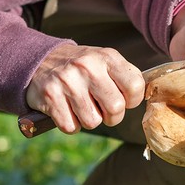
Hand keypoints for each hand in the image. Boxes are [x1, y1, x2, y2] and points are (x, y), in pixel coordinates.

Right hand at [25, 43, 145, 133]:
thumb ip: (124, 77)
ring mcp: (67, 81)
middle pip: (115, 109)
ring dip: (88, 120)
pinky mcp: (50, 96)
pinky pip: (71, 127)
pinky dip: (70, 124)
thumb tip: (144, 98)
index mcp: (107, 57)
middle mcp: (88, 66)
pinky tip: (67, 110)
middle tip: (102, 110)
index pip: (135, 87)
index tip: (122, 99)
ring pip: (93, 122)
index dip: (132, 101)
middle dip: (112, 117)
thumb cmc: (81, 68)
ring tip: (81, 106)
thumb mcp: (104, 61)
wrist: (40, 60)